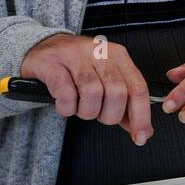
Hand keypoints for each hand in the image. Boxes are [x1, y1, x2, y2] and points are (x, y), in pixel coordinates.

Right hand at [19, 34, 153, 144]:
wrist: (42, 48)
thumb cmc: (76, 66)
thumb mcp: (105, 80)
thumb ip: (124, 104)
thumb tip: (142, 129)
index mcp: (117, 56)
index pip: (138, 88)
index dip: (141, 116)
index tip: (141, 136)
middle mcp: (98, 52)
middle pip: (117, 92)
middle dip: (108, 115)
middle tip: (98, 114)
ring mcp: (74, 55)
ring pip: (92, 92)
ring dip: (86, 111)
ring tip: (79, 107)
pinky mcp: (51, 63)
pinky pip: (65, 93)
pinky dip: (66, 107)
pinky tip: (65, 104)